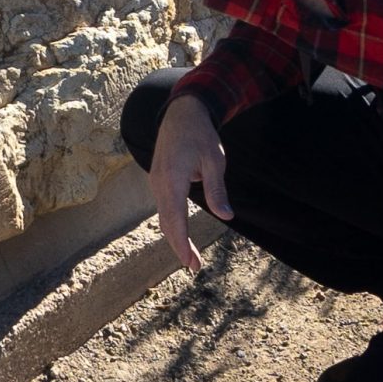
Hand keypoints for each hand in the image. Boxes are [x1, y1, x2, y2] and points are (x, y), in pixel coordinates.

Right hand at [150, 95, 232, 271]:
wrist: (181, 113)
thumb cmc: (201, 135)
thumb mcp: (215, 160)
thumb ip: (217, 189)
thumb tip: (226, 215)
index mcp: (172, 179)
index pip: (176, 219)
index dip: (182, 243)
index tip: (190, 263)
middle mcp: (159, 183)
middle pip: (167, 222)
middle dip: (179, 246)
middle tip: (194, 268)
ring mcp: (156, 181)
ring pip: (164, 217)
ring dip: (175, 237)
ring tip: (190, 257)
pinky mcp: (158, 180)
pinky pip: (163, 207)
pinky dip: (172, 224)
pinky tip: (181, 233)